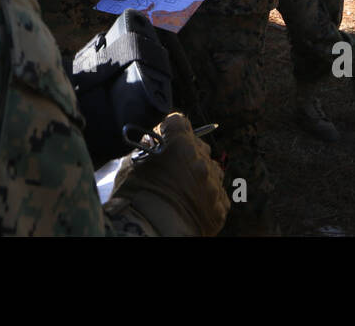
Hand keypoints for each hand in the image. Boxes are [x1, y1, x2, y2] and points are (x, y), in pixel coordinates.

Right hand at [107, 112, 229, 235]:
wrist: (151, 231)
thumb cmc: (135, 197)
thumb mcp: (132, 163)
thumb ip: (147, 148)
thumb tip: (152, 144)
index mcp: (179, 141)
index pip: (179, 122)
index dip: (171, 130)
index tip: (164, 138)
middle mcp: (201, 158)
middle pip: (199, 146)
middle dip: (188, 154)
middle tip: (173, 169)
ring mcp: (213, 183)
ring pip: (212, 171)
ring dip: (201, 177)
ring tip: (184, 191)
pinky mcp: (221, 207)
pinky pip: (218, 196)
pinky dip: (207, 199)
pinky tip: (192, 207)